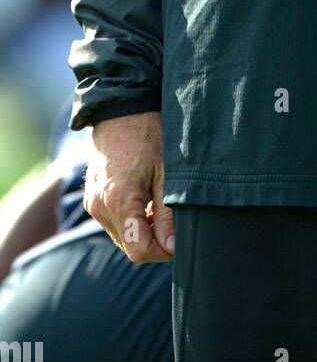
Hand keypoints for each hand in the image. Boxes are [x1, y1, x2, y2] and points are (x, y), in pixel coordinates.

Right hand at [85, 111, 173, 262]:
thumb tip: (172, 247)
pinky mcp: (92, 199)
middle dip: (155, 242)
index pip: (140, 251)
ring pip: (122, 237)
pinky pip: (114, 223)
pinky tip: (146, 201)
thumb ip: (167, 214)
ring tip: (160, 207)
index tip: (180, 238)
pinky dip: (131, 221)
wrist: (121, 110)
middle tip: (174, 222)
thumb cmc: (148, 135)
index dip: (164, 251)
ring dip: (143, 232)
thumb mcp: (166, 173)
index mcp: (118, 202)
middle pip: (130, 247)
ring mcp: (93, 204)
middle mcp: (100, 208)